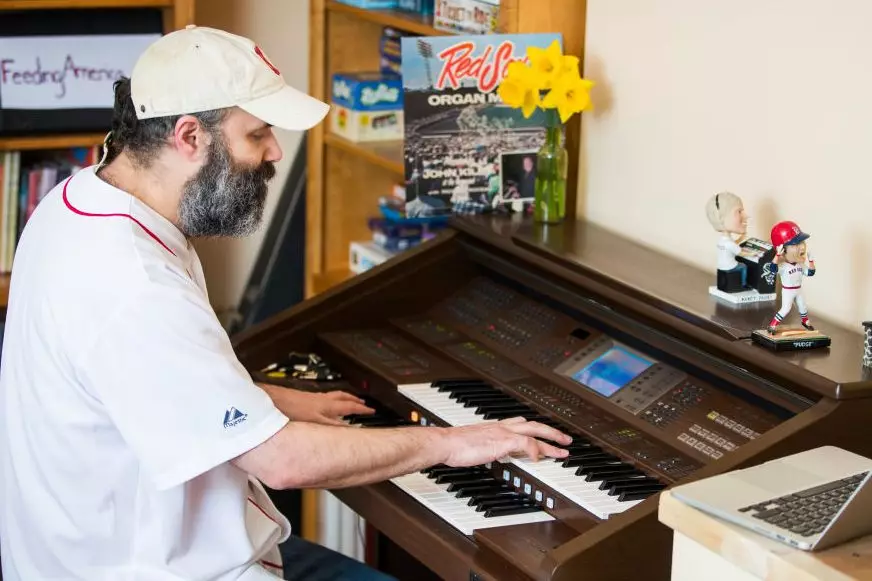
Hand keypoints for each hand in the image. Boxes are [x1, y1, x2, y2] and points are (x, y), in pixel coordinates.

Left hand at [260, 384, 374, 425]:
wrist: (273, 399)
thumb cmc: (292, 410)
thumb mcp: (315, 422)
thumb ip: (332, 427)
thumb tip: (348, 431)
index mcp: (328, 406)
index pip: (350, 407)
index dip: (361, 410)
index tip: (371, 411)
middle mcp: (323, 400)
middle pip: (343, 398)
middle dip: (355, 401)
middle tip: (363, 403)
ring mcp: (314, 398)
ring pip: (334, 396)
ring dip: (344, 397)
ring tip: (348, 399)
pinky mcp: (305, 397)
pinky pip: (324, 397)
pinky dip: (330, 399)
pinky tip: (325, 404)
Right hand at [441, 417, 571, 466]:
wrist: (446, 443)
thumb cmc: (455, 446)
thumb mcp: (476, 444)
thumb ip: (487, 446)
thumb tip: (491, 453)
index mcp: (496, 427)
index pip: (522, 424)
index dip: (535, 430)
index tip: (545, 435)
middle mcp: (502, 427)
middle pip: (533, 425)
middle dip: (551, 432)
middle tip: (564, 439)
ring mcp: (504, 433)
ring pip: (535, 432)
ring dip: (551, 440)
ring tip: (562, 450)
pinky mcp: (503, 441)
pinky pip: (526, 444)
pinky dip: (535, 450)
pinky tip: (539, 459)